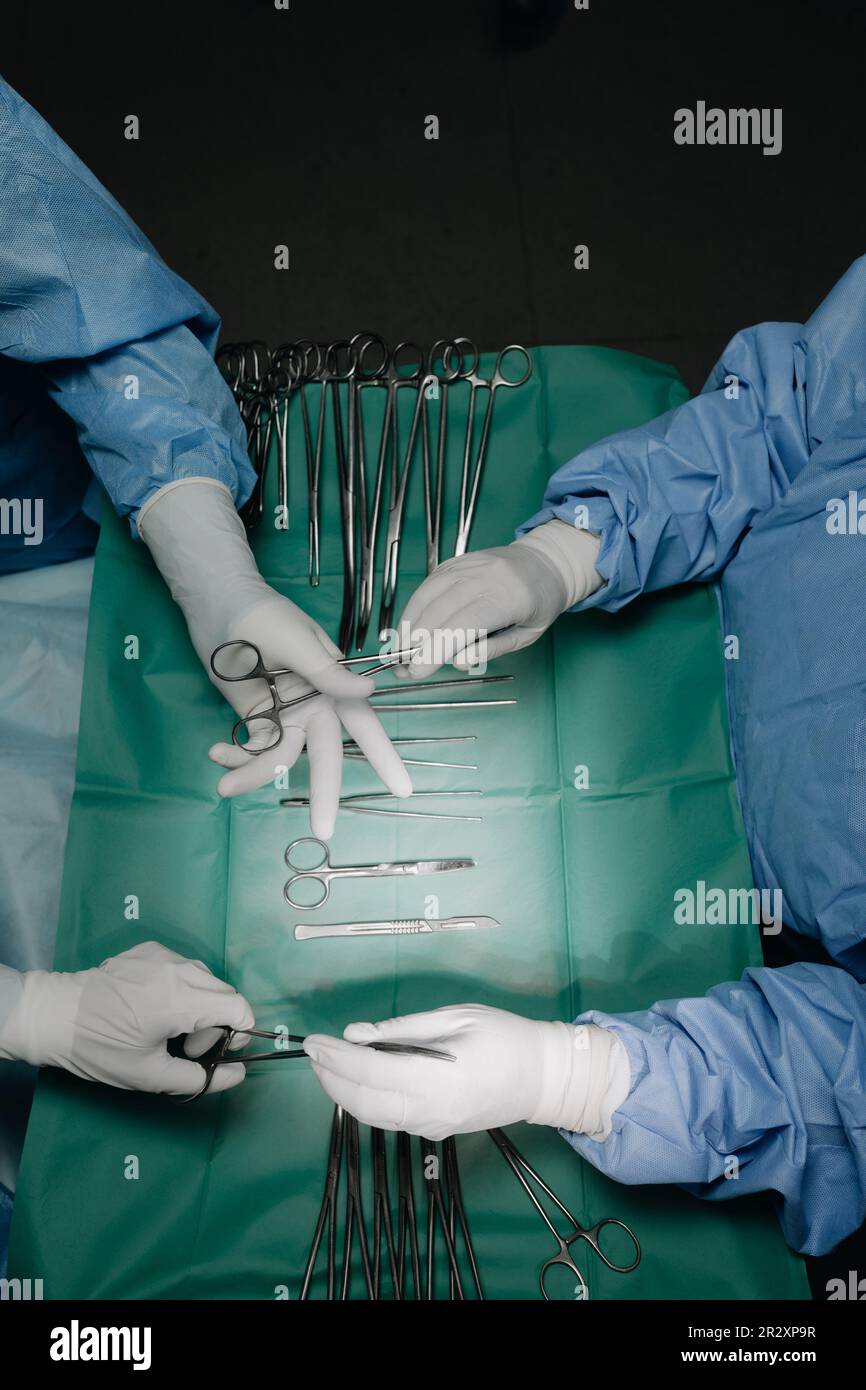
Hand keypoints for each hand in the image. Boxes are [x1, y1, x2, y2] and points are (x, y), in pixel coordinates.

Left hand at [0, 942, 254, 1096]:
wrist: (53, 1016)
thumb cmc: (100, 1049)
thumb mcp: (150, 1075)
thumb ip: (200, 1077)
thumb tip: (237, 1075)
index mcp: (182, 1000)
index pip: (239, 1008)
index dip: (236, 1035)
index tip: (206, 1054)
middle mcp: (180, 969)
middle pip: (225, 994)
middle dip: (216, 1023)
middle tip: (183, 1047)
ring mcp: (164, 955)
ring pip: (205, 979)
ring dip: (200, 1005)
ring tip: (167, 1027)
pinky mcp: (149, 949)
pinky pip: (182, 967)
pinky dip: (180, 987)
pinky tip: (152, 1004)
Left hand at [205, 593, 410, 835]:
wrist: (219, 608)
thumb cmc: (266, 617)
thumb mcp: (299, 641)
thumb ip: (329, 672)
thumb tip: (370, 691)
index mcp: (333, 687)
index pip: (364, 725)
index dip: (384, 755)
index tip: (403, 788)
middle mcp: (313, 709)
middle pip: (324, 757)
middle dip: (324, 794)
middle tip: (325, 831)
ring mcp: (283, 718)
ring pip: (279, 759)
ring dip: (253, 774)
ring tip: (225, 786)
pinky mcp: (255, 721)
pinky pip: (251, 751)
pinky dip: (234, 756)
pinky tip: (216, 751)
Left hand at [304, 1004, 621, 1139]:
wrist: (543, 1078)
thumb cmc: (504, 1037)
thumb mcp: (455, 1018)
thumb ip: (403, 1029)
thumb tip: (357, 1034)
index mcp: (436, 1078)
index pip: (370, 1070)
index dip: (336, 1057)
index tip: (313, 1040)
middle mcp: (429, 1111)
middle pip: (363, 1102)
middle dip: (330, 1077)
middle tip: (312, 1052)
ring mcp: (432, 1126)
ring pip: (372, 1117)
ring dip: (343, 1092)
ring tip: (325, 1065)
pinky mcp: (436, 1131)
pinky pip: (389, 1120)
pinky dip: (364, 1102)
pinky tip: (355, 1082)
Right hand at [394, 522, 600, 678]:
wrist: (546, 561)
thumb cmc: (539, 602)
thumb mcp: (527, 635)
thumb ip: (493, 649)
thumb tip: (460, 662)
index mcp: (509, 597)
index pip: (464, 625)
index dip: (436, 649)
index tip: (418, 671)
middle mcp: (485, 576)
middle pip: (440, 611)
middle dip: (417, 643)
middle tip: (404, 668)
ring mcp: (468, 565)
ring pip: (428, 595)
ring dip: (409, 625)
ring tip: (400, 651)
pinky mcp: (456, 562)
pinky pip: (428, 585)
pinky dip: (415, 608)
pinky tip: (410, 627)